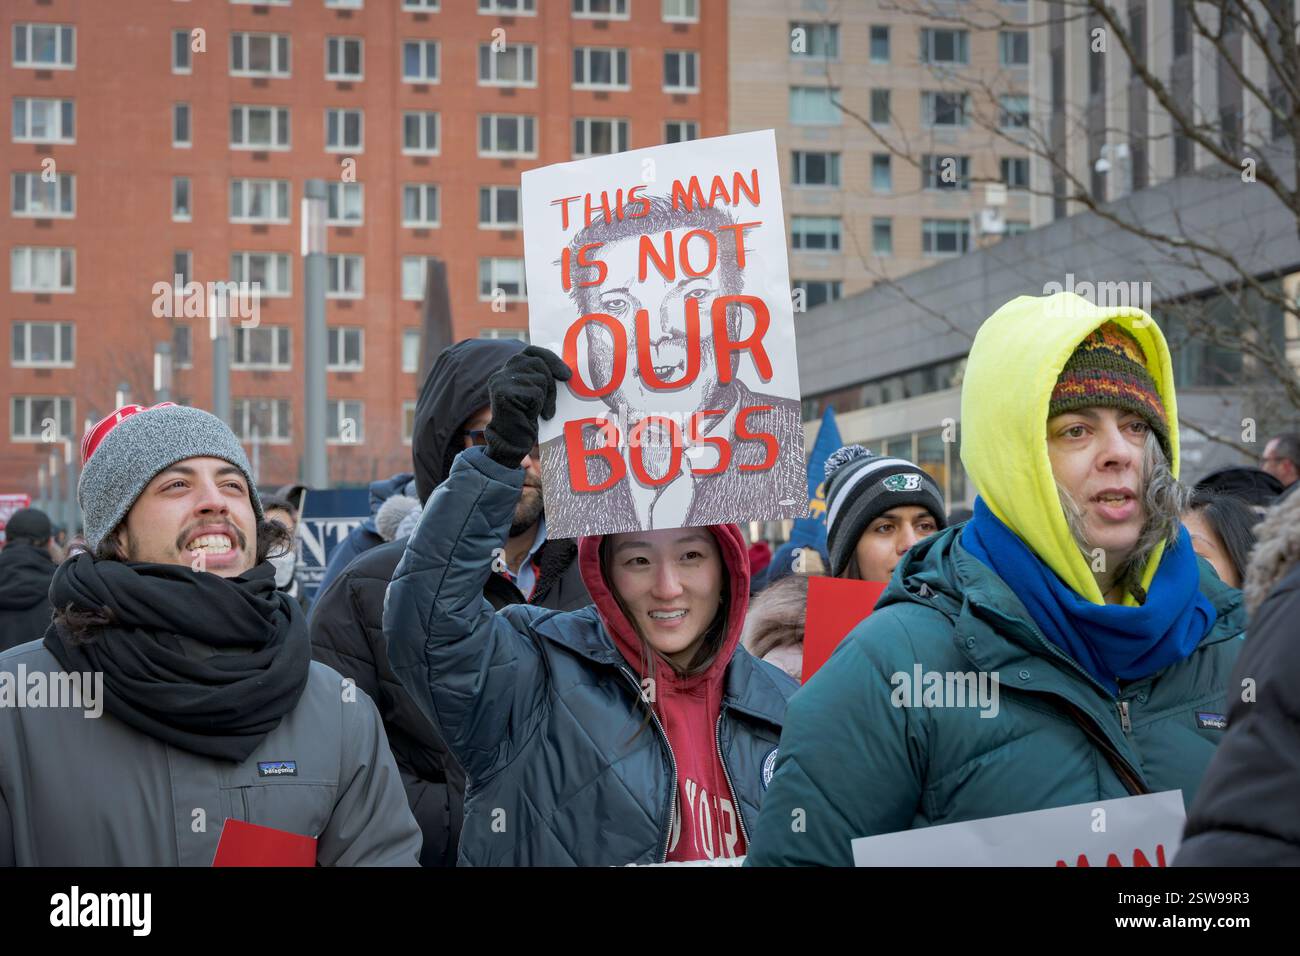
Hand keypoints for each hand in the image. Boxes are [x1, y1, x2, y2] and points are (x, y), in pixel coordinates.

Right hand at [484, 346, 571, 466]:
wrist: (510, 444)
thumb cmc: (526, 421)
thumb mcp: (535, 395)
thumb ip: (540, 379)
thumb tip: (566, 370)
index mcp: (508, 371)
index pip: (531, 351)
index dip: (551, 358)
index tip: (566, 374)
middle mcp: (501, 373)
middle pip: (538, 363)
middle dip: (551, 384)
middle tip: (551, 405)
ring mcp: (501, 382)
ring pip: (539, 378)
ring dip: (546, 398)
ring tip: (541, 412)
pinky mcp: (504, 392)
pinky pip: (535, 393)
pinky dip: (539, 406)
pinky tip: (531, 416)